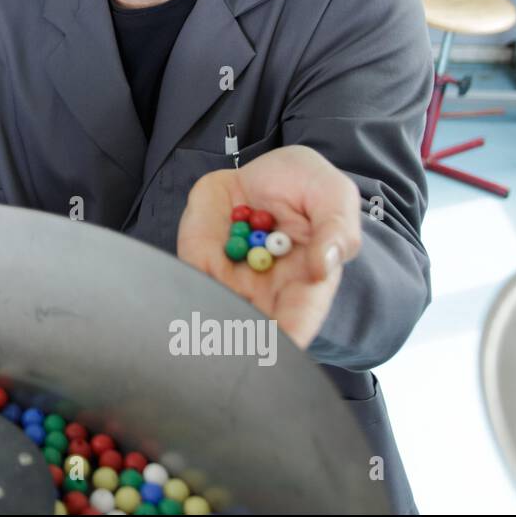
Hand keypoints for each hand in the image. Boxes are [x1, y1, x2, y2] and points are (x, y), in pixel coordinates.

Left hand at [176, 144, 361, 349]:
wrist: (266, 170)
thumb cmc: (309, 187)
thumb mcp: (333, 196)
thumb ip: (335, 231)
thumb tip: (324, 266)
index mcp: (304, 282)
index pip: (297, 321)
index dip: (287, 339)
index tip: (276, 347)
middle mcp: (264, 288)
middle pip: (251, 328)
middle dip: (239, 342)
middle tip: (230, 345)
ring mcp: (229, 275)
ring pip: (215, 310)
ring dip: (206, 323)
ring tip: (200, 334)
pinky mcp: (200, 256)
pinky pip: (189, 278)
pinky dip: (182, 289)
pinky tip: (180, 303)